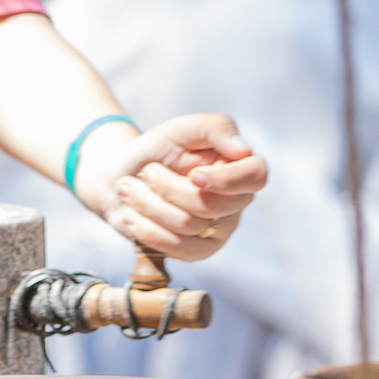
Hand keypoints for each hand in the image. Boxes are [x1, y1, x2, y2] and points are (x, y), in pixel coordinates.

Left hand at [75, 113, 267, 262]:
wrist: (123, 175)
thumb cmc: (158, 149)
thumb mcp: (183, 128)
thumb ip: (216, 128)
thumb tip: (243, 149)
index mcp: (239, 167)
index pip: (255, 177)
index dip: (227, 180)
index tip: (194, 174)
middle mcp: (236, 201)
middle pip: (213, 205)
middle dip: (170, 188)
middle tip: (148, 171)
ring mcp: (220, 230)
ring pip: (188, 225)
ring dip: (149, 204)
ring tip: (130, 188)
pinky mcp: (198, 251)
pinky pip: (177, 247)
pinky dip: (147, 228)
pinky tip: (132, 214)